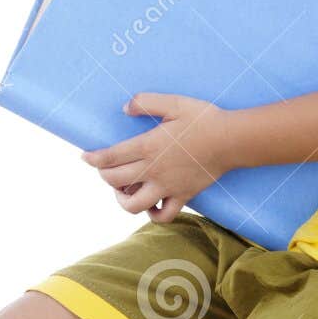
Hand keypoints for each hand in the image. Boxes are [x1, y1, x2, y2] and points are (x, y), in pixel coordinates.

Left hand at [81, 91, 233, 219]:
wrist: (232, 140)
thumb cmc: (203, 119)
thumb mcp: (174, 102)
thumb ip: (146, 102)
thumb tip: (125, 108)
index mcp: (148, 147)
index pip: (110, 158)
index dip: (93, 159)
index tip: (85, 157)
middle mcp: (154, 170)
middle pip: (115, 181)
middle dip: (105, 176)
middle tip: (107, 168)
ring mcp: (168, 186)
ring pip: (133, 206)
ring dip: (122, 200)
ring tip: (125, 190)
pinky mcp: (183, 196)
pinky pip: (163, 215)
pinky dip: (152, 214)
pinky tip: (151, 204)